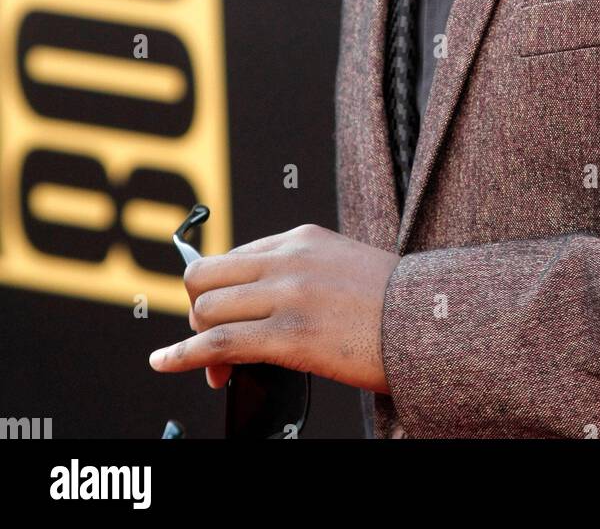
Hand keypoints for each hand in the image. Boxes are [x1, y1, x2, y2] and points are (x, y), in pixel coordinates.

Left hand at [148, 223, 398, 393]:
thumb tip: (261, 298)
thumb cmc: (394, 304)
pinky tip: (165, 362)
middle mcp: (288, 259)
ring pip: (207, 310)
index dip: (219, 289)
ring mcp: (288, 296)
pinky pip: (216, 344)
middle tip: (210, 338)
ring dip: (197, 339)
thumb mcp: (342, 266)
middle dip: (199, 310)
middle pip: (207, 277)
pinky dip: (181, 355)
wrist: (431, 324)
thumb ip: (301, 271)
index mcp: (302, 238)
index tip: (222, 314)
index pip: (233, 255)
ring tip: (211, 365)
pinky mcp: (289, 336)